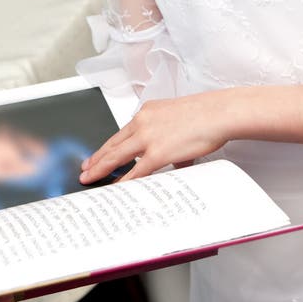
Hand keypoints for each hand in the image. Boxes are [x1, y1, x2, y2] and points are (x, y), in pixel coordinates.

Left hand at [79, 93, 228, 183]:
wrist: (217, 113)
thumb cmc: (204, 115)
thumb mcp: (177, 119)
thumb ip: (169, 139)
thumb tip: (174, 160)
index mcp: (146, 112)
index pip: (120, 133)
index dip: (106, 146)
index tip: (96, 155)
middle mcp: (142, 122)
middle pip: (112, 144)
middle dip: (96, 159)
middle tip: (85, 170)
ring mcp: (147, 137)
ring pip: (116, 156)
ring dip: (101, 169)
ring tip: (90, 179)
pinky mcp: (157, 152)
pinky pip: (135, 172)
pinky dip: (123, 182)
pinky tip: (115, 189)